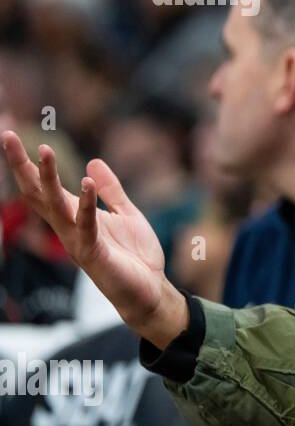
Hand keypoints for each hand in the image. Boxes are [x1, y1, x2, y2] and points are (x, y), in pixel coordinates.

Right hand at [0, 131, 186, 346]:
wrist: (150, 290)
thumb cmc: (134, 255)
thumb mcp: (125, 214)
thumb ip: (110, 190)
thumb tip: (92, 163)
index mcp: (72, 217)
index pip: (43, 187)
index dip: (28, 163)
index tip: (10, 136)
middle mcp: (67, 228)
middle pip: (37, 193)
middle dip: (22, 165)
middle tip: (7, 135)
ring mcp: (77, 241)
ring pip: (56, 206)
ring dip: (49, 178)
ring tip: (44, 151)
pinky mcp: (94, 253)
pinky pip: (87, 225)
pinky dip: (86, 204)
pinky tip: (84, 183)